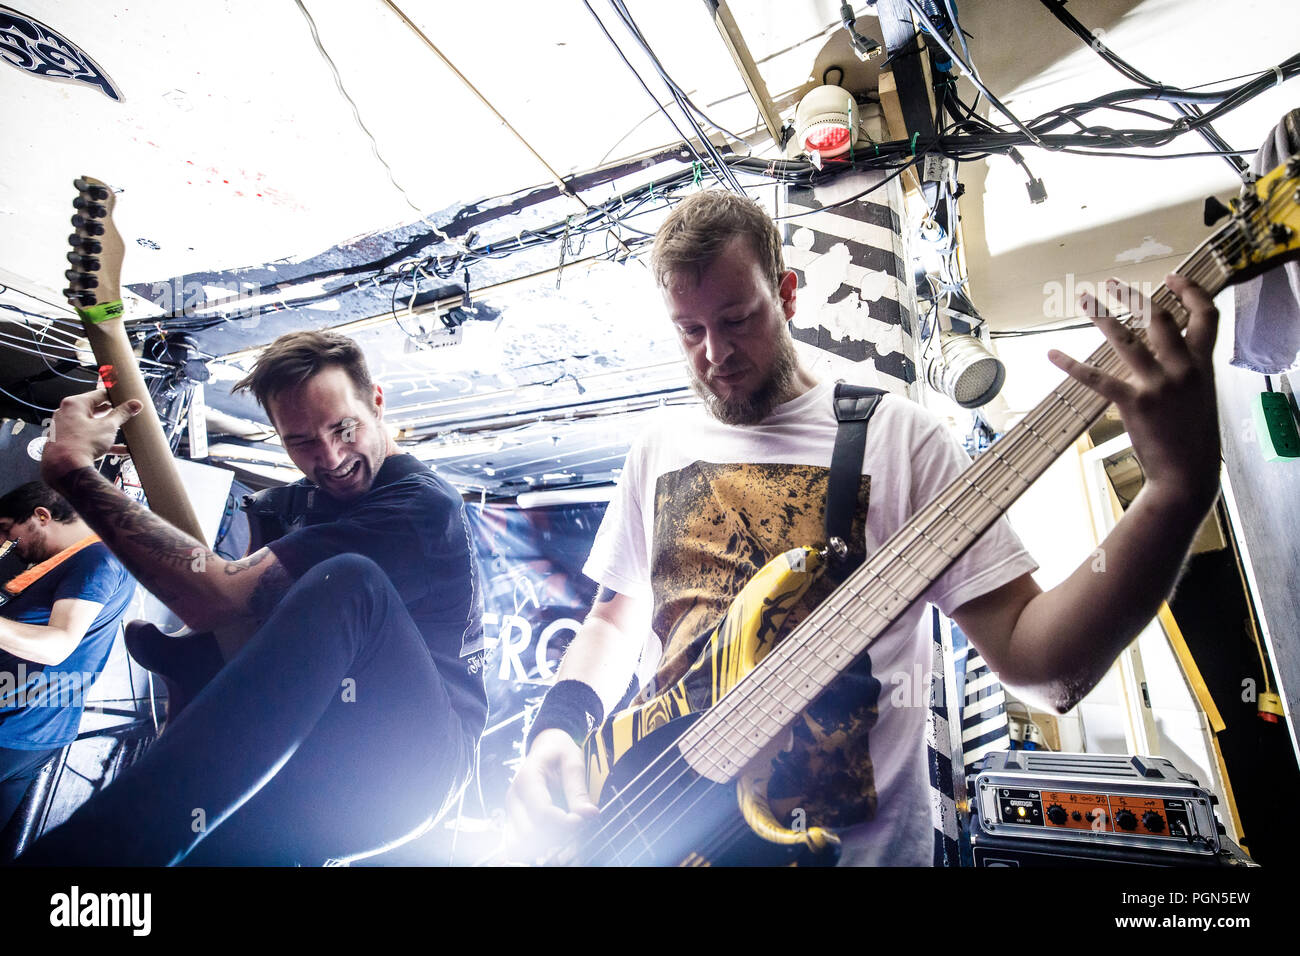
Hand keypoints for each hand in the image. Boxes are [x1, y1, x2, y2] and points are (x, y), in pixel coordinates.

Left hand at [40, 388, 141, 482]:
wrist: (64, 468)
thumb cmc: (81, 444)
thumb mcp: (108, 427)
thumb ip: (121, 414)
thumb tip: (134, 405)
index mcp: (75, 404)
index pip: (99, 394)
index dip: (115, 396)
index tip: (126, 399)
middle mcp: (66, 413)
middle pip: (94, 409)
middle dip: (112, 413)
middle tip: (126, 414)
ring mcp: (65, 428)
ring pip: (91, 425)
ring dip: (108, 429)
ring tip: (124, 432)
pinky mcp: (66, 442)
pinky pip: (87, 438)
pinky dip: (101, 441)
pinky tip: (119, 449)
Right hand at [503, 728, 598, 861]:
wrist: (545, 747)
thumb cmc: (559, 752)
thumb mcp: (573, 762)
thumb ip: (578, 789)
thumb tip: (590, 814)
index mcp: (528, 778)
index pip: (542, 812)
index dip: (565, 822)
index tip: (582, 818)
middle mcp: (514, 796)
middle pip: (532, 831)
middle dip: (558, 832)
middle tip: (576, 820)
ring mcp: (512, 809)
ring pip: (525, 841)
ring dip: (549, 840)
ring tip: (566, 824)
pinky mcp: (514, 819)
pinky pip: (521, 842)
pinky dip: (540, 843)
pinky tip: (556, 831)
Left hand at [1048, 274, 1220, 511]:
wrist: (1188, 474)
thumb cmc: (1193, 436)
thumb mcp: (1201, 395)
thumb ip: (1186, 368)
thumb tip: (1165, 347)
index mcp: (1204, 364)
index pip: (1206, 315)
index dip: (1190, 291)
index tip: (1172, 277)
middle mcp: (1183, 369)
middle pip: (1159, 318)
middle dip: (1133, 296)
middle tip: (1112, 283)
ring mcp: (1158, 385)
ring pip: (1125, 338)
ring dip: (1101, 314)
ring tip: (1083, 298)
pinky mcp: (1133, 404)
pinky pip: (1096, 378)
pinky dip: (1071, 364)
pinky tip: (1052, 352)